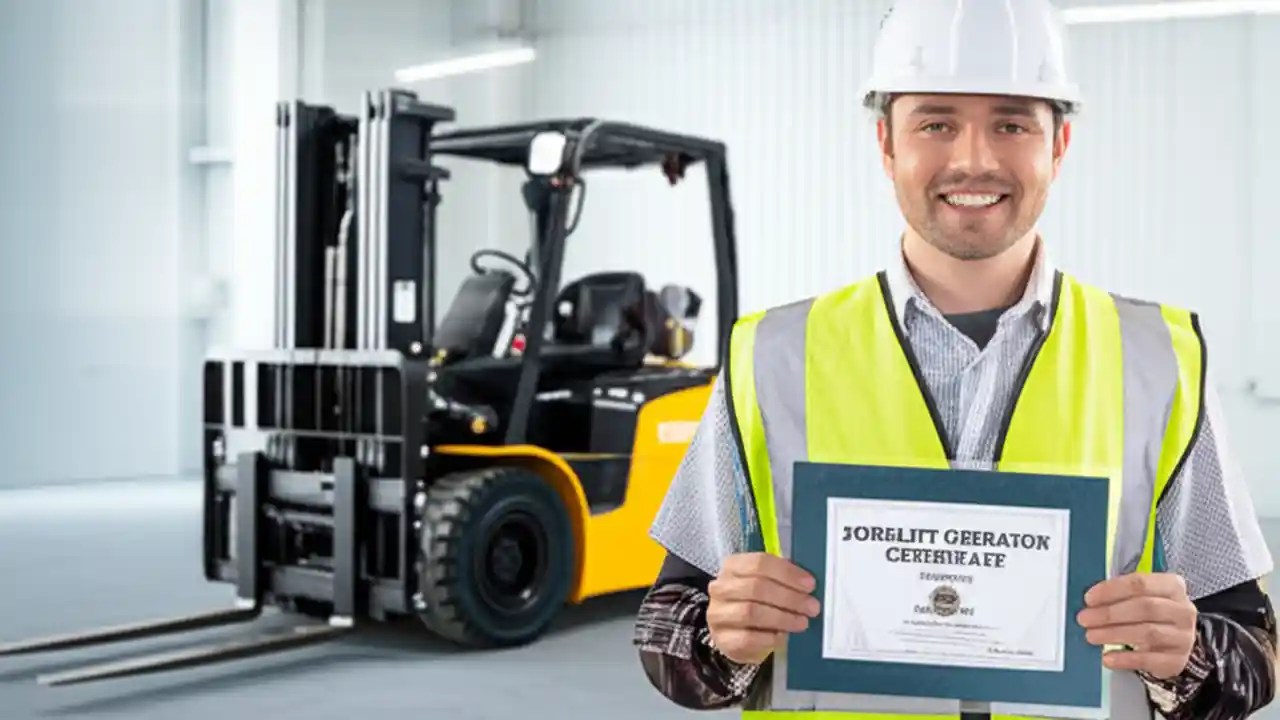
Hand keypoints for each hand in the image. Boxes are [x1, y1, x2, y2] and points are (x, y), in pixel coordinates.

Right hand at [706, 552, 820, 664]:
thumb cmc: (756, 602)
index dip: (787, 573)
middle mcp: (721, 588)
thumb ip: (784, 579)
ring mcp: (718, 614)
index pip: (759, 563)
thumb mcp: (767, 583)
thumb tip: (807, 583)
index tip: (809, 585)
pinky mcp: (723, 639)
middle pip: (756, 587)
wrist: (735, 632)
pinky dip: (770, 637)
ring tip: (802, 622)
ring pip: (751, 612)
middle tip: (811, 607)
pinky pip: (748, 638)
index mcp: (733, 566)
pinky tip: (783, 636)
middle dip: (789, 597)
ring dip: (782, 617)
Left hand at [1077, 572, 1197, 679]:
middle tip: (1085, 619)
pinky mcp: (1177, 660)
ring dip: (1113, 634)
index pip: (1140, 583)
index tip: (1089, 599)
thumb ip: (1120, 594)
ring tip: (1091, 636)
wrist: (1175, 642)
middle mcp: (1182, 610)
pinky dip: (1125, 659)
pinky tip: (1107, 658)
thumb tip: (1090, 602)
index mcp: (1172, 586)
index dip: (1111, 590)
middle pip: (1144, 608)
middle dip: (1109, 613)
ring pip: (1147, 633)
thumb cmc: (1152, 614)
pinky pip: (1149, 660)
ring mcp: (1183, 636)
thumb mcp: (1141, 597)